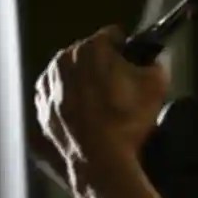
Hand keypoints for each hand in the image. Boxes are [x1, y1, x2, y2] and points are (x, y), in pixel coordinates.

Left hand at [32, 26, 168, 192]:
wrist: (101, 161)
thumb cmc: (128, 121)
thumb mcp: (156, 86)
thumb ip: (155, 65)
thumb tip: (151, 64)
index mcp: (89, 49)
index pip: (112, 36)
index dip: (127, 48)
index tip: (133, 61)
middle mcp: (62, 61)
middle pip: (87, 54)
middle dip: (102, 65)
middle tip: (120, 87)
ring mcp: (47, 86)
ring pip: (69, 74)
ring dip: (84, 82)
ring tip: (102, 103)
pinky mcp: (42, 110)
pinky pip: (57, 96)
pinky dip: (69, 101)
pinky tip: (85, 114)